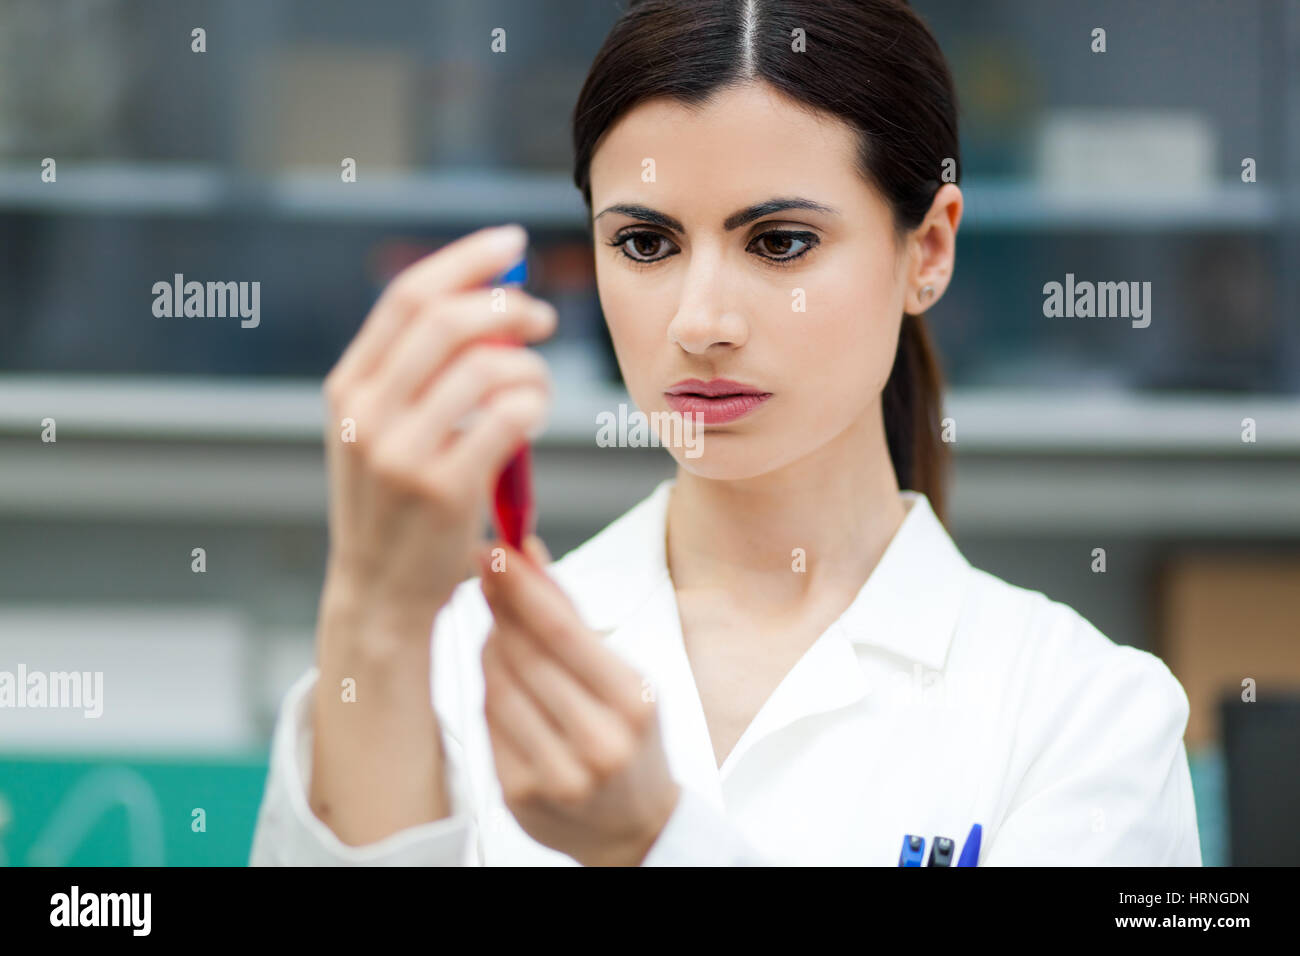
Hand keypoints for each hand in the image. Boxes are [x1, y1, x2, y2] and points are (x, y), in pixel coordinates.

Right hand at [320, 224, 555, 646]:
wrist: (380, 595)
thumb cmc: (399, 508)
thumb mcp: (382, 433)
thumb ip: (416, 374)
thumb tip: (491, 309)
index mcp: (348, 388)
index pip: (406, 296)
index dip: (465, 261)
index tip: (511, 243)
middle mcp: (365, 413)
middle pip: (446, 320)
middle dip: (507, 305)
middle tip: (543, 317)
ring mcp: (399, 452)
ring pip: (484, 367)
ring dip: (528, 366)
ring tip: (537, 386)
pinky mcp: (440, 489)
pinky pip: (508, 418)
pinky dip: (533, 405)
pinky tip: (534, 417)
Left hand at [477, 535, 681, 865]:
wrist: (635, 829)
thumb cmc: (631, 744)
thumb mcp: (624, 679)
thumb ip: (573, 618)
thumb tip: (529, 555)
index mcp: (632, 704)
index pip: (561, 630)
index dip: (521, 586)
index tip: (497, 552)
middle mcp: (597, 742)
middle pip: (524, 654)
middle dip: (501, 607)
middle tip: (488, 575)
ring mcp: (556, 773)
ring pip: (497, 686)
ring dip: (491, 648)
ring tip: (501, 633)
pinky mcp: (519, 794)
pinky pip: (487, 723)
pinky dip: (489, 692)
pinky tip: (502, 682)